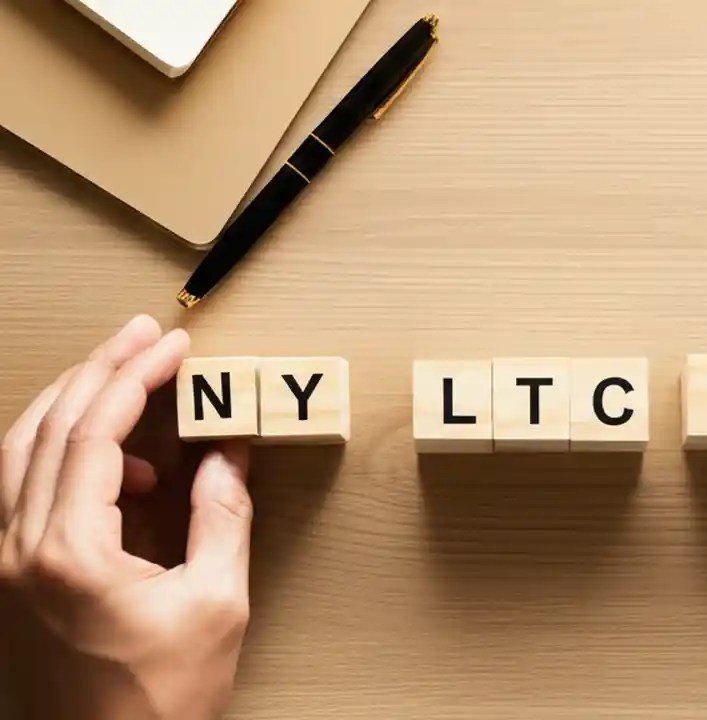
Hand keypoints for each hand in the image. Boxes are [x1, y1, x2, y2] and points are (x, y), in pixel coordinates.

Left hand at [0, 316, 253, 719]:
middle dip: (100, 370)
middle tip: (145, 335)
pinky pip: (21, 488)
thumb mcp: (215, 604)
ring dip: (73, 404)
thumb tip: (229, 454)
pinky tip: (121, 467)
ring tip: (125, 376)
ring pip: (19, 452)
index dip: (135, 379)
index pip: (94, 435)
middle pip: (47, 429)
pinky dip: (64, 455)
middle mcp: (18, 550)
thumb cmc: (159, 702)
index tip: (173, 346)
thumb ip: (222, 518)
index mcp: (66, 554)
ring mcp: (5, 565)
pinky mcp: (11, 578)